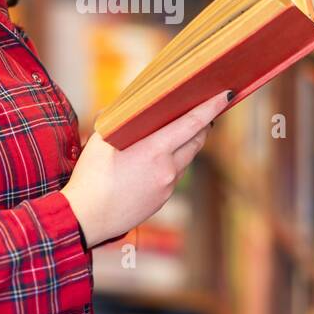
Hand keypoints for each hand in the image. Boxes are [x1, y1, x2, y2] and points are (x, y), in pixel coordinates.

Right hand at [61, 91, 231, 248]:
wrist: (87, 218)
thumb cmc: (91, 177)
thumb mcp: (101, 140)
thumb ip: (118, 120)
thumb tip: (127, 107)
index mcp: (154, 150)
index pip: (192, 124)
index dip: (211, 107)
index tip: (226, 95)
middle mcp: (167, 169)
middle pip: (197, 140)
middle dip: (202, 124)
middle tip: (203, 109)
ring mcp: (167, 187)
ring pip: (186, 158)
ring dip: (186, 143)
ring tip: (177, 132)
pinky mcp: (162, 199)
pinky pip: (174, 175)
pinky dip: (171, 163)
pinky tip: (156, 160)